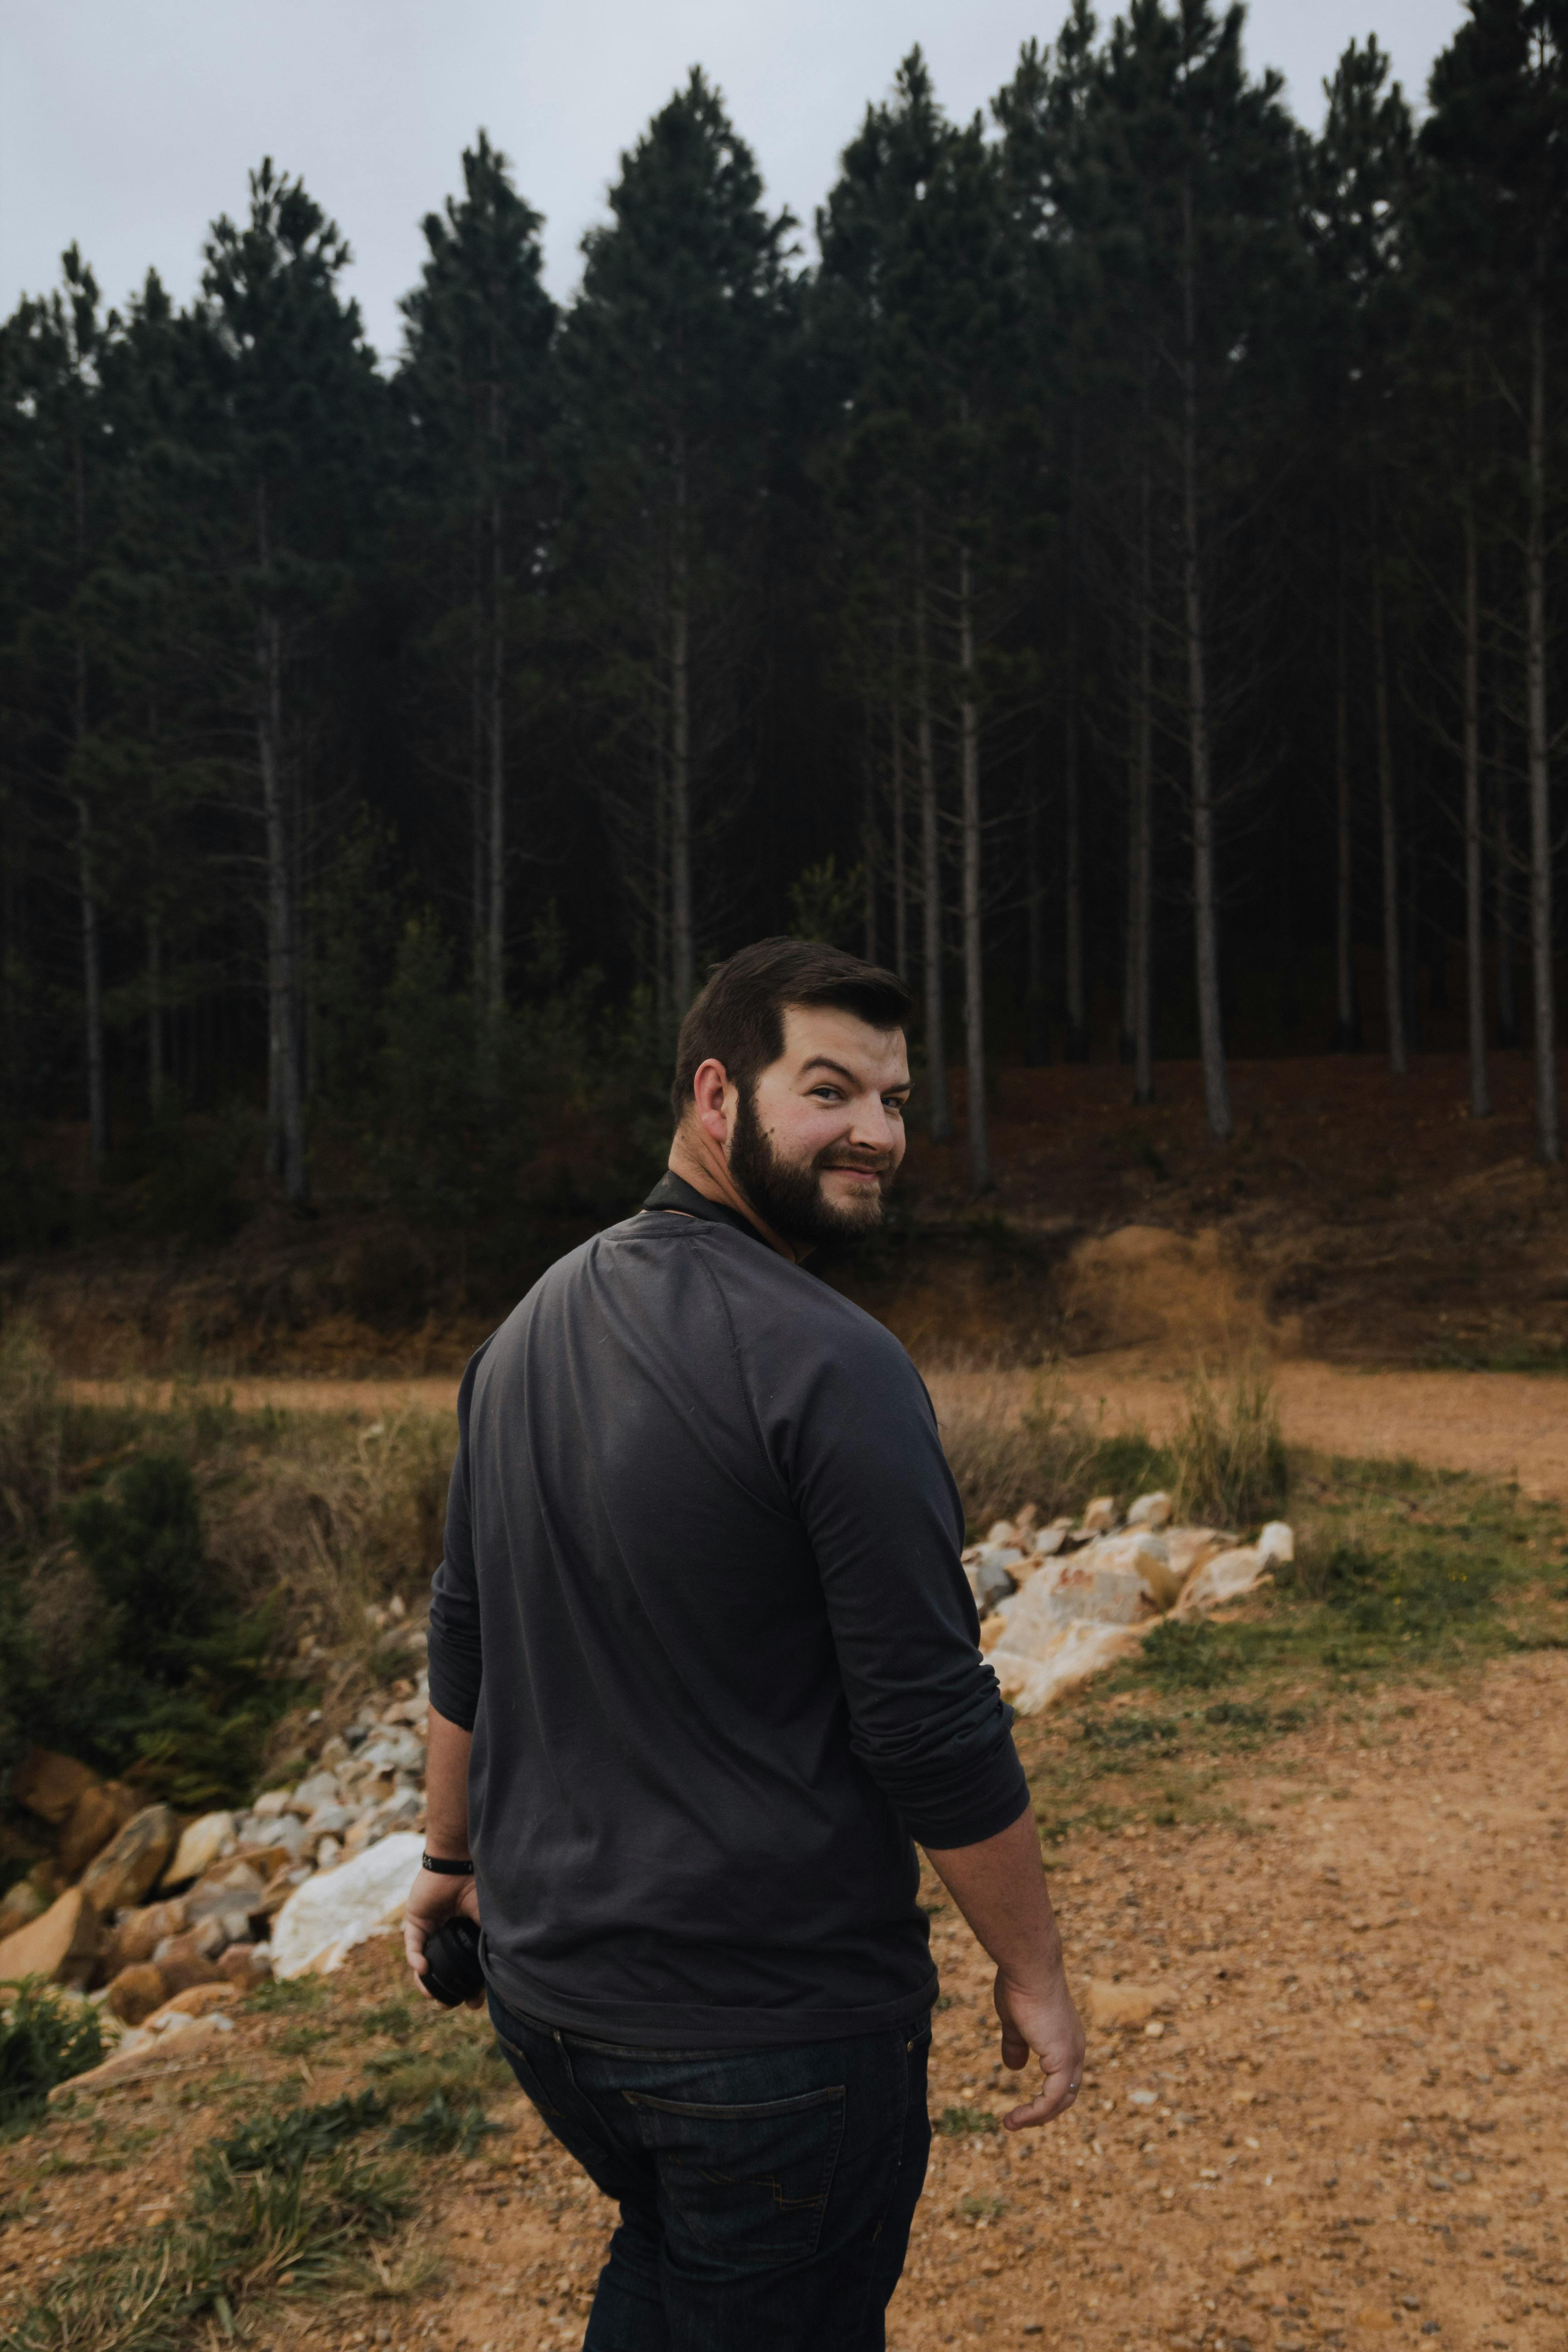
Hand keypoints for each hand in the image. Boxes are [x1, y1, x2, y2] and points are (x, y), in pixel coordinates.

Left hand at [402, 1865, 482, 2007]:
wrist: (458, 1863)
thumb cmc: (477, 1887)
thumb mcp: (487, 1920)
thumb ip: (487, 1944)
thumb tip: (499, 1975)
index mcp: (465, 1935)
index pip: (465, 1968)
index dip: (470, 1988)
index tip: (474, 2004)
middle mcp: (447, 1934)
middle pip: (443, 1970)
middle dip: (445, 1991)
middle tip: (451, 2005)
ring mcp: (431, 1929)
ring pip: (425, 1963)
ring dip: (427, 1982)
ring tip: (433, 1996)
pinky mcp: (415, 1922)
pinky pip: (413, 1946)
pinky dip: (416, 1959)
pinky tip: (423, 1969)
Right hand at [993, 1965, 1085, 2128]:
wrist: (1028, 1968)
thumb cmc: (1020, 1987)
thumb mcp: (1015, 2021)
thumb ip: (1016, 2044)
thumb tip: (1014, 2067)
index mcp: (1066, 2038)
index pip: (1063, 2077)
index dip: (1045, 2094)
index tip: (1022, 2103)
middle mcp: (1075, 2048)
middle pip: (1066, 2093)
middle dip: (1043, 2111)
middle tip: (1018, 2120)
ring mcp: (1071, 2055)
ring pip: (1060, 2100)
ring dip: (1036, 2117)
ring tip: (1011, 2124)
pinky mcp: (1062, 2060)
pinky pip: (1051, 2099)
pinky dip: (1034, 2113)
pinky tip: (1015, 2118)